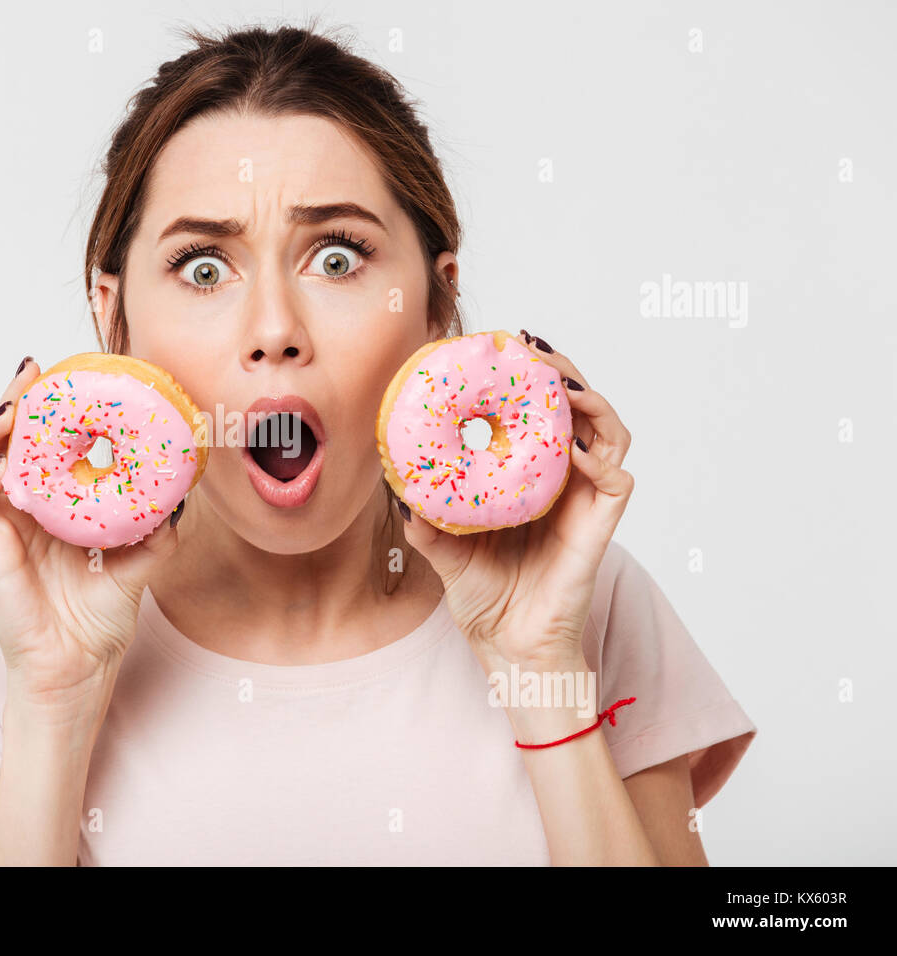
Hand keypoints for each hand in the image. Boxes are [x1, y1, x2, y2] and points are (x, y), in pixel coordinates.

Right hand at [0, 356, 181, 708]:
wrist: (80, 666)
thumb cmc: (101, 618)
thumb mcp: (142, 563)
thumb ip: (157, 528)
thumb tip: (181, 493)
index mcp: (52, 506)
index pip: (40, 446)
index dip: (45, 411)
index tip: (64, 377)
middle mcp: (21, 511)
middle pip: (2, 444)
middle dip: (12, 402)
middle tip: (31, 371)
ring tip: (11, 410)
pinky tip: (2, 471)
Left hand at [402, 331, 633, 672]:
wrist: (510, 648)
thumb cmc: (484, 598)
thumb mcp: (442, 549)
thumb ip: (424, 516)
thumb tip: (396, 485)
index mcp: (530, 478)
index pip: (538, 413)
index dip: (527, 377)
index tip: (501, 347)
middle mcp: (564, 481)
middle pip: (578, 408)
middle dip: (560, 370)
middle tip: (530, 348)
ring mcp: (587, 500)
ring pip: (609, 431)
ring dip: (588, 399)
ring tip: (557, 381)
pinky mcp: (602, 525)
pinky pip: (615, 479)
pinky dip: (598, 457)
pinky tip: (569, 448)